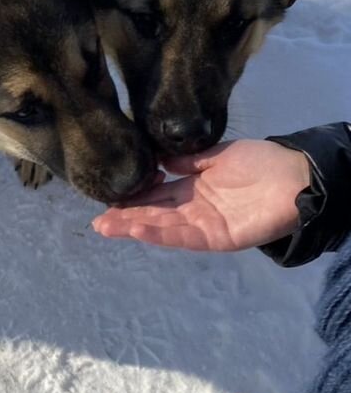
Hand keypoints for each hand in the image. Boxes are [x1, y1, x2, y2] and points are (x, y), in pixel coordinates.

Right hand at [91, 140, 310, 250]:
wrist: (295, 176)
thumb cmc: (260, 162)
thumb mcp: (217, 154)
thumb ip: (188, 161)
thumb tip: (159, 159)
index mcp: (193, 187)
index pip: (156, 193)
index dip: (133, 196)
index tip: (108, 196)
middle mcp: (193, 208)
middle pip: (153, 213)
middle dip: (125, 217)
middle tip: (97, 220)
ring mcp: (203, 225)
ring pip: (162, 226)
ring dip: (134, 227)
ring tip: (107, 226)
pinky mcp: (215, 238)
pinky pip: (182, 236)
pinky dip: (158, 233)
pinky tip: (137, 227)